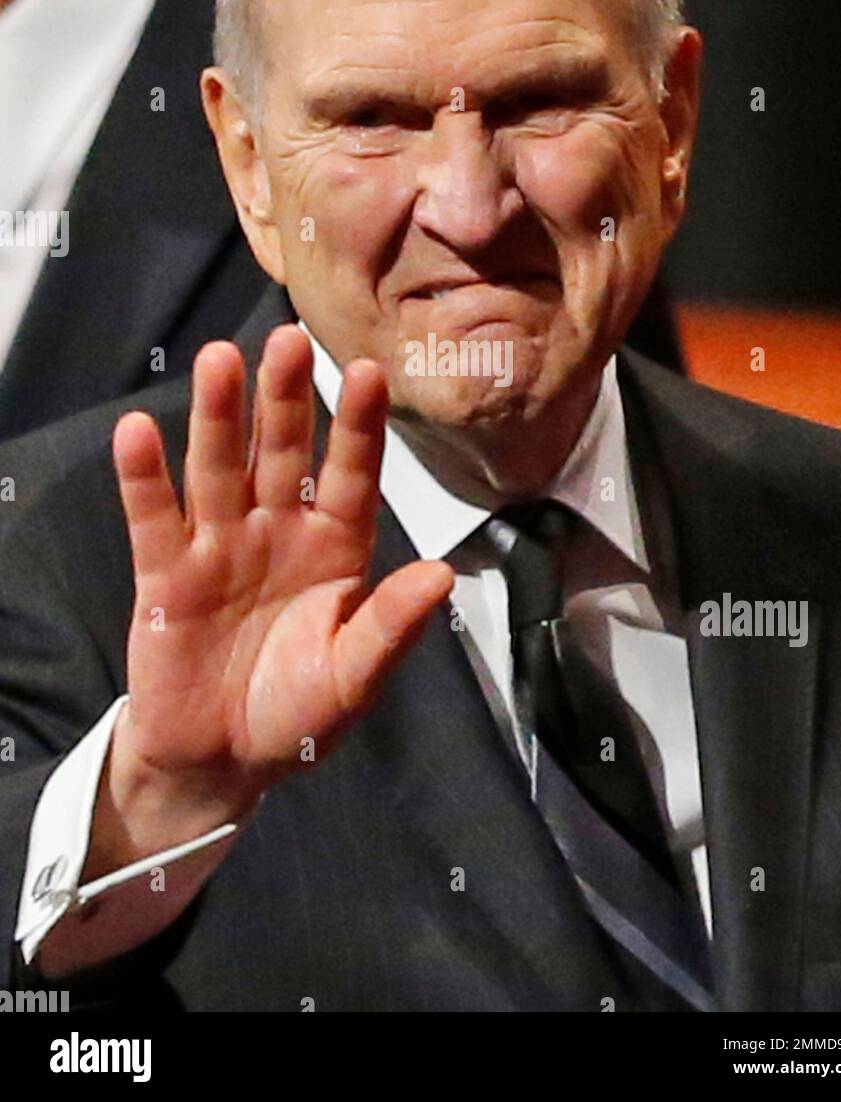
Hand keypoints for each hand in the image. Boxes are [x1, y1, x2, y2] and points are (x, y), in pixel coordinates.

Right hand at [111, 325, 453, 814]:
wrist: (221, 760)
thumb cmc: (296, 713)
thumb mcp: (352, 679)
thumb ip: (390, 628)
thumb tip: (441, 575)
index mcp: (335, 549)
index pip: (351, 476)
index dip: (359, 428)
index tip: (370, 373)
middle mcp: (279, 532)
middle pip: (281, 454)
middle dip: (285, 400)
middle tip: (288, 341)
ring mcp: (220, 547)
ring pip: (218, 469)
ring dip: (217, 417)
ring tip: (219, 362)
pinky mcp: (165, 573)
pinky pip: (155, 518)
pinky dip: (144, 477)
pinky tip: (138, 430)